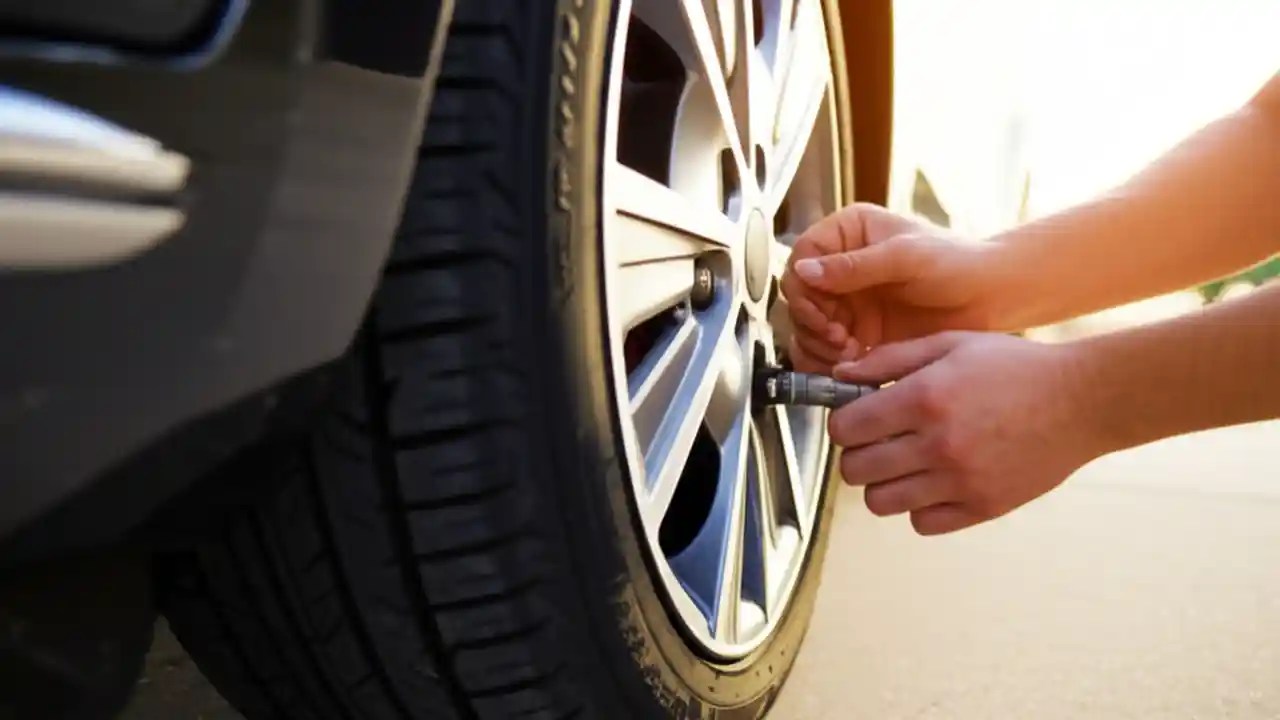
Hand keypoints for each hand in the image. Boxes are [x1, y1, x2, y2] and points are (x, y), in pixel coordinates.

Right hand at [781, 204, 1006, 373]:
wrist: (992, 298)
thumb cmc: (957, 262)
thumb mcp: (904, 257)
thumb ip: (854, 266)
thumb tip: (805, 271)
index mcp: (849, 233)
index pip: (802, 256)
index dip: (804, 287)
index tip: (822, 313)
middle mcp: (842, 266)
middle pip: (799, 296)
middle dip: (812, 322)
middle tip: (838, 339)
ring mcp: (848, 301)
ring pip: (807, 326)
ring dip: (819, 345)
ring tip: (849, 354)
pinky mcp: (857, 331)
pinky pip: (826, 349)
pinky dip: (829, 362)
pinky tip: (850, 365)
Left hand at [827, 332, 1105, 534]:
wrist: (1081, 401)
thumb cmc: (1014, 366)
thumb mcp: (950, 345)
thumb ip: (889, 359)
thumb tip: (840, 374)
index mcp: (924, 398)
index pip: (846, 428)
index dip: (843, 423)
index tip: (855, 419)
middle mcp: (938, 443)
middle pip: (855, 470)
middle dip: (857, 454)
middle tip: (878, 442)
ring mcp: (960, 480)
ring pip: (880, 502)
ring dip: (883, 484)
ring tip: (904, 464)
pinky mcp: (983, 507)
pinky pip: (922, 523)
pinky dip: (920, 506)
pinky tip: (936, 481)